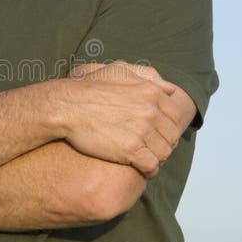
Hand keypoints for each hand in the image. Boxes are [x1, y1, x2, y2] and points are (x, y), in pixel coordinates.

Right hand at [62, 61, 182, 176]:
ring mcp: (142, 131)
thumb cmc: (88, 87)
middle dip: (163, 143)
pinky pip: (152, 166)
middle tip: (151, 148)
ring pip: (164, 152)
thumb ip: (147, 76)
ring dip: (157, 158)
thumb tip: (170, 88)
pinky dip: (149, 171)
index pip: (174, 115)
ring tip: (146, 159)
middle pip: (171, 135)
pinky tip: (141, 169)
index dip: (167, 126)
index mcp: (151, 91)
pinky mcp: (131, 150)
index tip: (157, 133)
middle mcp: (151, 111)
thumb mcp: (119, 70)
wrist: (66, 107)